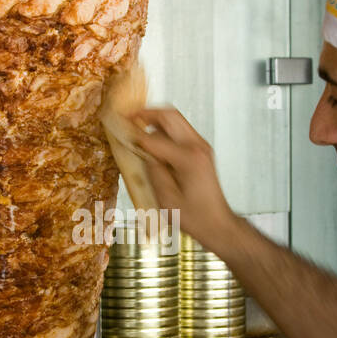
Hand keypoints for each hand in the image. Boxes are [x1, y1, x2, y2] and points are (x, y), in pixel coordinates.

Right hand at [130, 107, 235, 251]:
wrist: (218, 223)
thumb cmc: (194, 217)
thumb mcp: (166, 198)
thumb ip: (152, 170)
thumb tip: (141, 150)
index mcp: (189, 158)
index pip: (154, 138)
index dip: (134, 135)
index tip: (119, 131)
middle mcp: (198, 147)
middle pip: (170, 115)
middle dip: (146, 114)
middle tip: (127, 118)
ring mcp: (202, 147)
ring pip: (176, 120)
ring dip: (155, 121)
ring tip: (136, 128)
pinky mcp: (201, 151)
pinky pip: (180, 131)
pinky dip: (164, 131)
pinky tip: (151, 142)